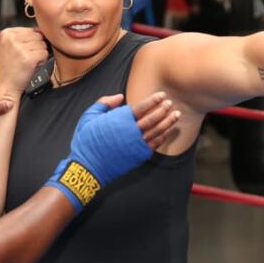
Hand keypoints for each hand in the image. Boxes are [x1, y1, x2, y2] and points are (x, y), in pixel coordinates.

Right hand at [0, 27, 48, 100]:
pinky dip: (41, 62)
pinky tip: (31, 67)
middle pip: (38, 36)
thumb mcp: (11, 46)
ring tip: (27, 63)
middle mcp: (12, 38)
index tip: (21, 52)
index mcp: (7, 33)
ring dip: (39, 55)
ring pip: (43, 45)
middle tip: (25, 59)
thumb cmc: (10, 68)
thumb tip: (42, 31)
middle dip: (35, 48)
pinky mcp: (29, 58)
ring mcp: (20, 48)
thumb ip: (23, 36)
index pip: (31, 30)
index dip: (30, 43)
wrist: (5, 86)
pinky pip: (45, 54)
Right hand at [46, 92, 180, 210]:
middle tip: (171, 104)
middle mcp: (132, 131)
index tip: (162, 95)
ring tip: (176, 115)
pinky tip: (166, 132)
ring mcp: (137, 144)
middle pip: (153, 118)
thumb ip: (105, 103)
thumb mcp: (89, 116)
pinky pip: (154, 144)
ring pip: (157, 131)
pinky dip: (162, 137)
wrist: (88, 167)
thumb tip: (120, 97)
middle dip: (164, 109)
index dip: (154, 100)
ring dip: (168, 122)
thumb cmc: (86, 141)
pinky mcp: (139, 156)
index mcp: (120, 119)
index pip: (142, 107)